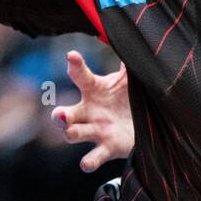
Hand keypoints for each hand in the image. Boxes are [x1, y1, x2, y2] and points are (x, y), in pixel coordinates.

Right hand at [51, 51, 133, 171]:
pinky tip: (85, 164)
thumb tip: (134, 36)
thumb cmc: (129, 98)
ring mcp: (95, 131)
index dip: (75, 65)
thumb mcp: (130, 80)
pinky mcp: (105, 149)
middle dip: (60, 115)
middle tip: (58, 114)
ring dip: (70, 133)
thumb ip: (128, 63)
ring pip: (75, 134)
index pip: (81, 76)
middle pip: (67, 113)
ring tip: (68, 131)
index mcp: (94, 90)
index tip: (71, 56)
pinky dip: (89, 161)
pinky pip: (94, 158)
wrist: (142, 126)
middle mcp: (89, 111)